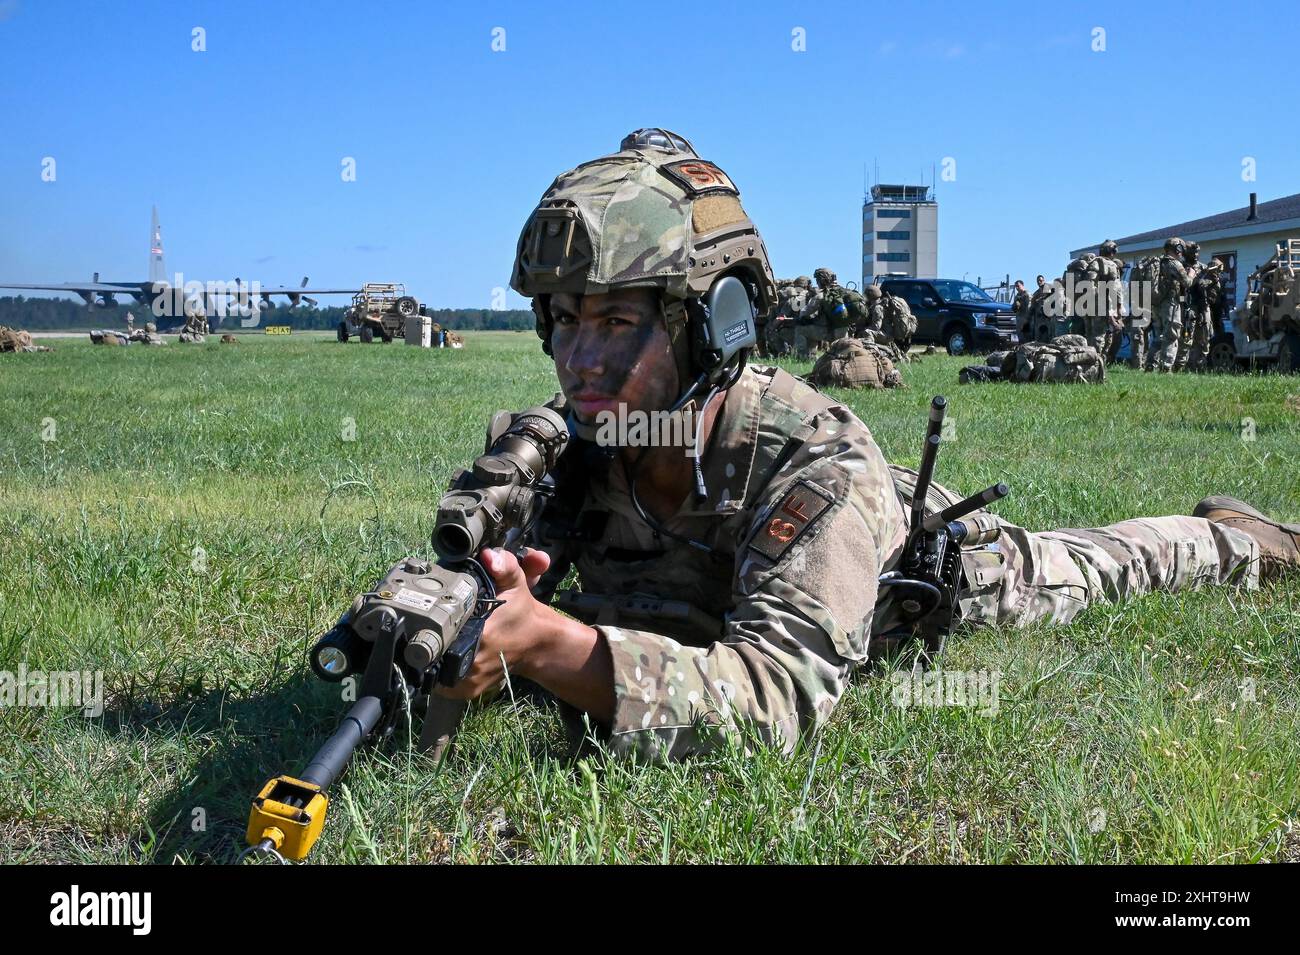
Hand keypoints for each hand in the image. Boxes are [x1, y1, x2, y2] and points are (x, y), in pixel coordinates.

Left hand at [435, 547, 551, 700]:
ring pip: (433, 669)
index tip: (420, 613)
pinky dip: (436, 671)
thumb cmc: (522, 613)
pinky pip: (441, 682)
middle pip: (432, 650)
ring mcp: (471, 680)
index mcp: (483, 633)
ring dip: (427, 656)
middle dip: (425, 636)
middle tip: (419, 624)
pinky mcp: (469, 691)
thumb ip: (503, 564)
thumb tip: (488, 557)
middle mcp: (475, 661)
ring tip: (426, 640)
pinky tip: (437, 657)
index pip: (440, 630)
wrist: (537, 644)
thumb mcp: (515, 582)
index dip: (428, 621)